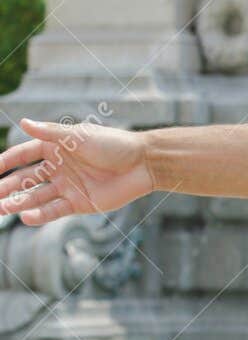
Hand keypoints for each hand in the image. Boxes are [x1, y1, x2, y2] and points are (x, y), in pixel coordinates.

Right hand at [0, 117, 155, 224]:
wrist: (143, 164)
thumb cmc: (113, 144)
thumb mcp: (78, 136)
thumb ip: (49, 133)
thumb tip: (22, 122)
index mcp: (56, 148)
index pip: (23, 155)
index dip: (5, 162)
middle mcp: (58, 168)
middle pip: (25, 179)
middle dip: (6, 187)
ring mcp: (68, 187)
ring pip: (36, 197)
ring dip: (17, 203)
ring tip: (0, 209)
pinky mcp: (80, 203)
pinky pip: (55, 210)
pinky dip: (40, 214)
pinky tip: (25, 217)